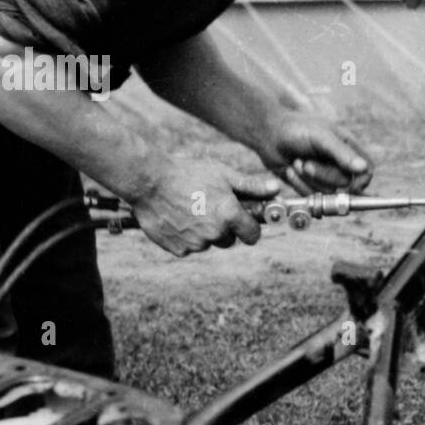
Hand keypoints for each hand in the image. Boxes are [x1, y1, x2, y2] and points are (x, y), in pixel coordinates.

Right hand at [130, 160, 280, 256]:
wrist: (148, 182)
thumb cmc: (188, 174)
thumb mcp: (223, 174)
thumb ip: (251, 186)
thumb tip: (276, 190)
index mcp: (229, 216)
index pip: (253, 235)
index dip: (251, 228)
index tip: (246, 222)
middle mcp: (215, 233)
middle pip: (229, 240)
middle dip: (225, 228)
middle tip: (211, 208)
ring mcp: (195, 244)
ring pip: (208, 244)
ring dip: (204, 233)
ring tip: (190, 210)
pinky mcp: (178, 250)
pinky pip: (189, 248)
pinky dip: (186, 238)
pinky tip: (177, 219)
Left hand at [256, 114, 371, 194]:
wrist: (267, 134)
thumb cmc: (295, 129)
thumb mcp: (320, 136)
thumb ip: (342, 152)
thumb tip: (363, 168)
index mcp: (348, 146)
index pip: (367, 170)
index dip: (361, 181)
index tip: (349, 185)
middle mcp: (339, 163)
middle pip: (346, 185)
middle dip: (324, 176)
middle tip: (306, 163)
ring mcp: (325, 175)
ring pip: (329, 193)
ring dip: (309, 180)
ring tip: (296, 162)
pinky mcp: (310, 185)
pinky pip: (313, 196)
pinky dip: (300, 185)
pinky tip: (290, 170)